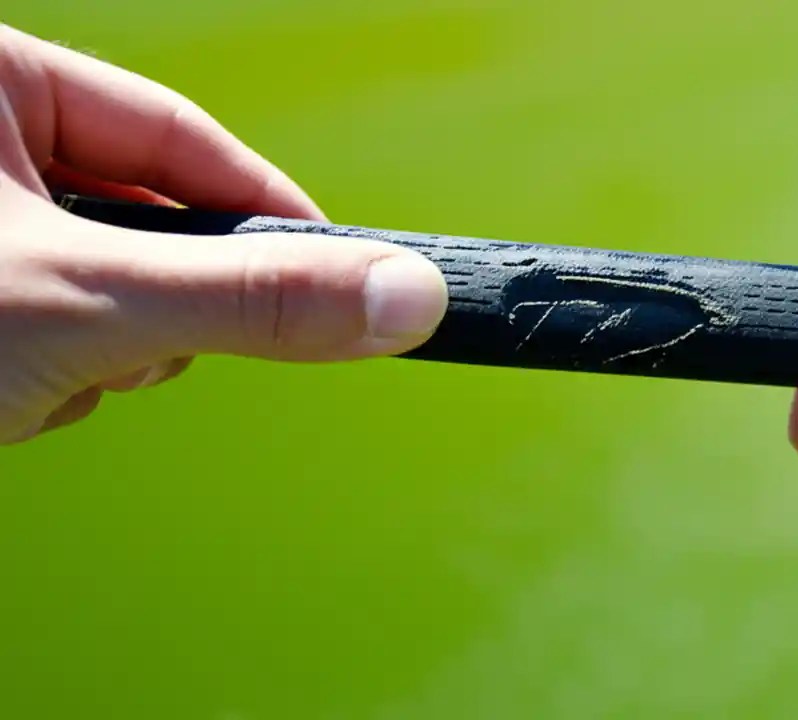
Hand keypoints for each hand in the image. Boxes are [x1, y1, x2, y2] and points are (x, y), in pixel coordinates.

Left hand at [0, 26, 446, 443]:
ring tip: (45, 374)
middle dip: (159, 304)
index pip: (181, 131)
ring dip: (101, 349)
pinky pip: (56, 319)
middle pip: (146, 213)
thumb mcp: (88, 300)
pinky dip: (53, 370)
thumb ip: (247, 297)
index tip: (332, 275)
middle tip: (140, 347)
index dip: (265, 210)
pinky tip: (13, 391)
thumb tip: (404, 296)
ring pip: (105, 279)